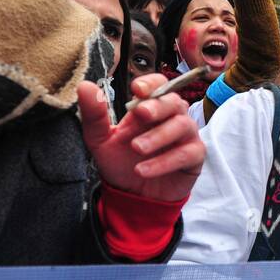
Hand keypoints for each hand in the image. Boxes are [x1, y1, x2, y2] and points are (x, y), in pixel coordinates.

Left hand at [78, 74, 204, 201]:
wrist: (132, 196)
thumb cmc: (120, 163)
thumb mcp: (100, 140)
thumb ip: (94, 115)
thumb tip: (85, 86)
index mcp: (149, 107)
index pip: (158, 84)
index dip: (151, 83)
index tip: (137, 89)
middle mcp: (171, 117)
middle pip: (174, 101)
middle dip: (157, 106)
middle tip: (141, 113)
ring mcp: (185, 136)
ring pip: (183, 125)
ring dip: (158, 136)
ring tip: (137, 149)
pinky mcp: (194, 157)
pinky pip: (187, 153)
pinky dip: (164, 161)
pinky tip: (143, 170)